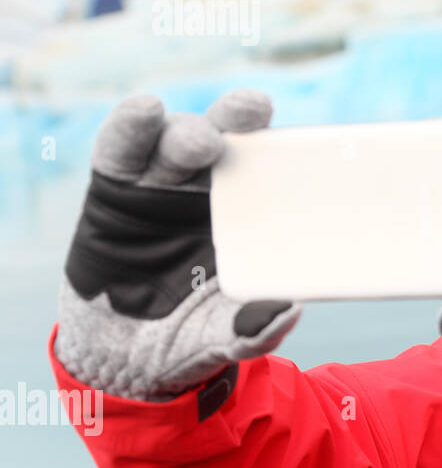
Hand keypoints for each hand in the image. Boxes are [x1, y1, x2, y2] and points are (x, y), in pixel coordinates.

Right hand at [55, 90, 301, 405]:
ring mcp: (159, 183)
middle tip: (253, 110)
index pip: (266, 165)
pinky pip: (120, 150)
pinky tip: (143, 111)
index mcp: (246, 212)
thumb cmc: (190, 334)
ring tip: (202, 141)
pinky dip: (130, 128)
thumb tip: (287, 312)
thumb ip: (251, 327)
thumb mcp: (222, 336)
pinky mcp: (114, 187)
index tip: (302, 136)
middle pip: (224, 136)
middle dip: (238, 116)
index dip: (279, 142)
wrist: (120, 356)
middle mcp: (206, 187)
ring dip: (187, 130)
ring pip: (174, 138)